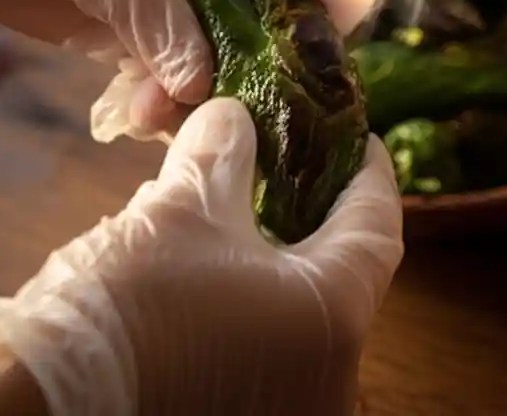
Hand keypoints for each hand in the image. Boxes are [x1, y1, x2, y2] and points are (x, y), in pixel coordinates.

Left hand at [0, 0, 378, 140]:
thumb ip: (152, 11)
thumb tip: (204, 84)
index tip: (336, 29)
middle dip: (276, 55)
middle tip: (259, 104)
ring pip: (225, 49)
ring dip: (209, 88)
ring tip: (163, 114)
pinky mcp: (127, 27)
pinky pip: (170, 72)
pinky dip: (161, 100)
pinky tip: (129, 116)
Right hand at [0, 98, 403, 415]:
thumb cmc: (126, 312)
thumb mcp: (176, 213)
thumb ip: (220, 156)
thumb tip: (233, 119)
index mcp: (336, 314)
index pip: (379, 224)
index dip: (367, 171)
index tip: (356, 137)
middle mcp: (334, 375)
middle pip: (338, 272)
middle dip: (304, 215)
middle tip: (280, 168)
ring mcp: (294, 407)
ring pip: (297, 314)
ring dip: (266, 263)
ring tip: (218, 216)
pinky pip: (266, 353)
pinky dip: (244, 310)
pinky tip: (195, 278)